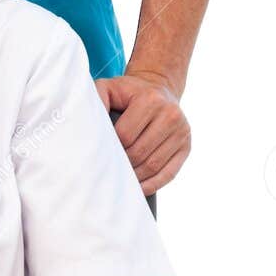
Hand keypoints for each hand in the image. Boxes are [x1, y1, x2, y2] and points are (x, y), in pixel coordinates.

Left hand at [96, 71, 189, 193]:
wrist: (159, 88)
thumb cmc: (128, 91)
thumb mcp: (110, 87)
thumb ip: (97, 99)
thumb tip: (89, 123)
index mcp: (150, 100)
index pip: (125, 135)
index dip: (110, 147)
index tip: (98, 154)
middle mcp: (170, 115)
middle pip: (140, 152)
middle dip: (122, 163)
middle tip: (106, 171)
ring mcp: (181, 132)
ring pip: (154, 165)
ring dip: (136, 177)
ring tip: (119, 180)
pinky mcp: (186, 146)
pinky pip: (170, 172)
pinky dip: (154, 184)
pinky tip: (139, 188)